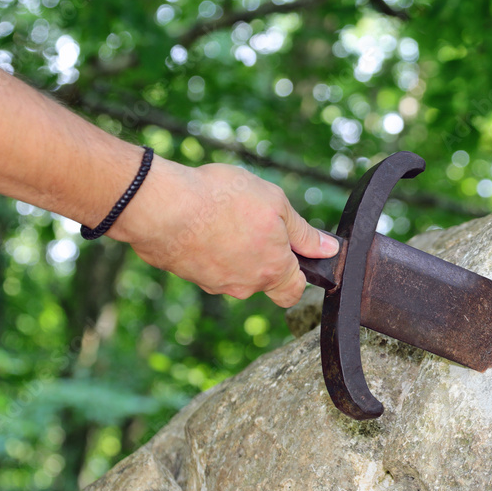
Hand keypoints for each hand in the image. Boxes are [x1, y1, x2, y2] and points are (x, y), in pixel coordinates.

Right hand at [111, 158, 337, 306]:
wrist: (162, 205)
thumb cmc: (222, 200)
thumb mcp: (275, 204)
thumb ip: (304, 232)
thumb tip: (329, 249)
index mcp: (273, 270)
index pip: (294, 291)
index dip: (299, 274)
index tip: (294, 253)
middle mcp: (244, 285)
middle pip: (262, 277)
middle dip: (262, 253)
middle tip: (251, 220)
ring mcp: (211, 283)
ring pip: (232, 270)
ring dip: (232, 248)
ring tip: (221, 214)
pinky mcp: (185, 274)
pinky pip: (204, 263)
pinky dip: (206, 247)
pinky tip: (199, 221)